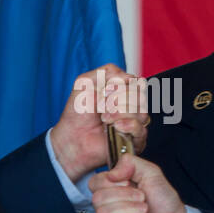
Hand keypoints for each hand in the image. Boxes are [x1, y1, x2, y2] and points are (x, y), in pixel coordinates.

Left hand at [49, 63, 149, 182]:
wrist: (72, 137)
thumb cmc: (78, 113)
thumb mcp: (85, 83)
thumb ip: (106, 72)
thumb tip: (129, 77)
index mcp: (123, 91)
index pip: (137, 82)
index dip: (121, 84)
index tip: (106, 90)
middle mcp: (132, 106)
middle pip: (139, 95)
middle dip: (118, 98)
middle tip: (101, 106)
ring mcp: (135, 123)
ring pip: (141, 111)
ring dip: (119, 113)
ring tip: (104, 118)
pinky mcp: (134, 140)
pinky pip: (140, 129)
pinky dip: (128, 125)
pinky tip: (115, 126)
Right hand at [89, 155, 185, 212]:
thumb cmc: (164, 202)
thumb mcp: (151, 173)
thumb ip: (131, 163)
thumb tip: (112, 172)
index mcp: (113, 189)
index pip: (95, 182)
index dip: (110, 181)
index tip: (128, 183)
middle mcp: (108, 206)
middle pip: (98, 197)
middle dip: (124, 196)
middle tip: (142, 198)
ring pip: (102, 212)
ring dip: (128, 209)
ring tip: (143, 211)